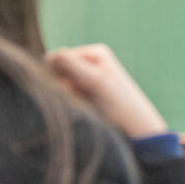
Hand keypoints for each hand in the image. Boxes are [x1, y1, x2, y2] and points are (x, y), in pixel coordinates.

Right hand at [47, 43, 168, 139]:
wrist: (135, 129)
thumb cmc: (120, 103)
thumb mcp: (95, 81)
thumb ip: (72, 65)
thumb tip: (49, 55)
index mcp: (94, 54)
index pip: (60, 57)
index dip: (58, 73)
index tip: (71, 88)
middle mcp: (90, 64)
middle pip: (59, 71)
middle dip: (62, 86)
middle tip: (78, 98)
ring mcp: (86, 81)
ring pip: (60, 86)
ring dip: (65, 97)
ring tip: (83, 106)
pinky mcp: (84, 97)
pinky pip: (67, 97)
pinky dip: (69, 104)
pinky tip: (82, 110)